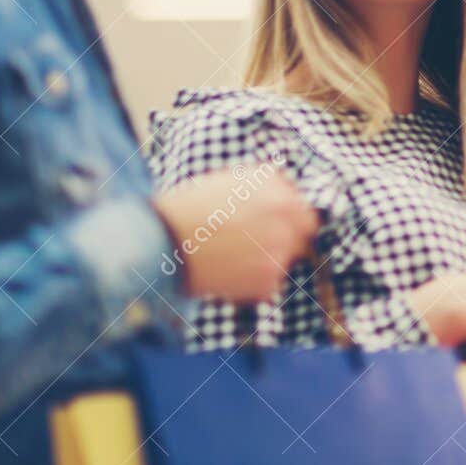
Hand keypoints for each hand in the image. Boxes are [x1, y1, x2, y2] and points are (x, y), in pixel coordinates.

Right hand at [153, 165, 317, 304]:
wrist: (161, 242)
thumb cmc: (191, 207)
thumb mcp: (235, 180)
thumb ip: (269, 188)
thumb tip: (290, 197)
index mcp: (280, 195)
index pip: (305, 214)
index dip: (289, 221)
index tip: (273, 226)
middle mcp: (286, 223)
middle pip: (299, 239)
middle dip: (282, 241)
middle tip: (249, 244)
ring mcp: (279, 254)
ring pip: (283, 261)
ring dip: (264, 261)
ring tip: (230, 256)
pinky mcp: (266, 283)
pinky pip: (268, 284)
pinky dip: (251, 282)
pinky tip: (225, 271)